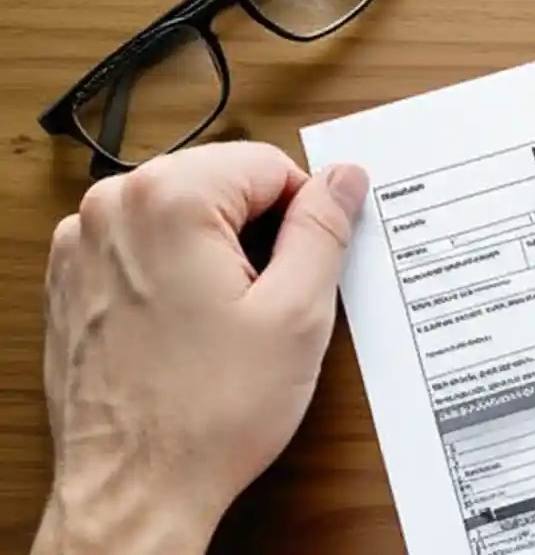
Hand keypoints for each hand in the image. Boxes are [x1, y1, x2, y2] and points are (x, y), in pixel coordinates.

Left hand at [32, 143, 368, 554]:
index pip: (268, 164)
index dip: (305, 214)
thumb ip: (324, 229)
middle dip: (257, 231)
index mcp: (168, 200)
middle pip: (220, 182)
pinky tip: (192, 327)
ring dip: (216, 251)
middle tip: (270, 300)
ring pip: (182, 213)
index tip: (307, 265)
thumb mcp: (296, 312)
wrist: (135, 490)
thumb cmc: (208, 414)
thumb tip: (344, 179)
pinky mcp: (70, 280)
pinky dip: (175, 272)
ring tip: (228, 321)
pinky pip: (142, 246)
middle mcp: (111, 208)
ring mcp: (80, 245)